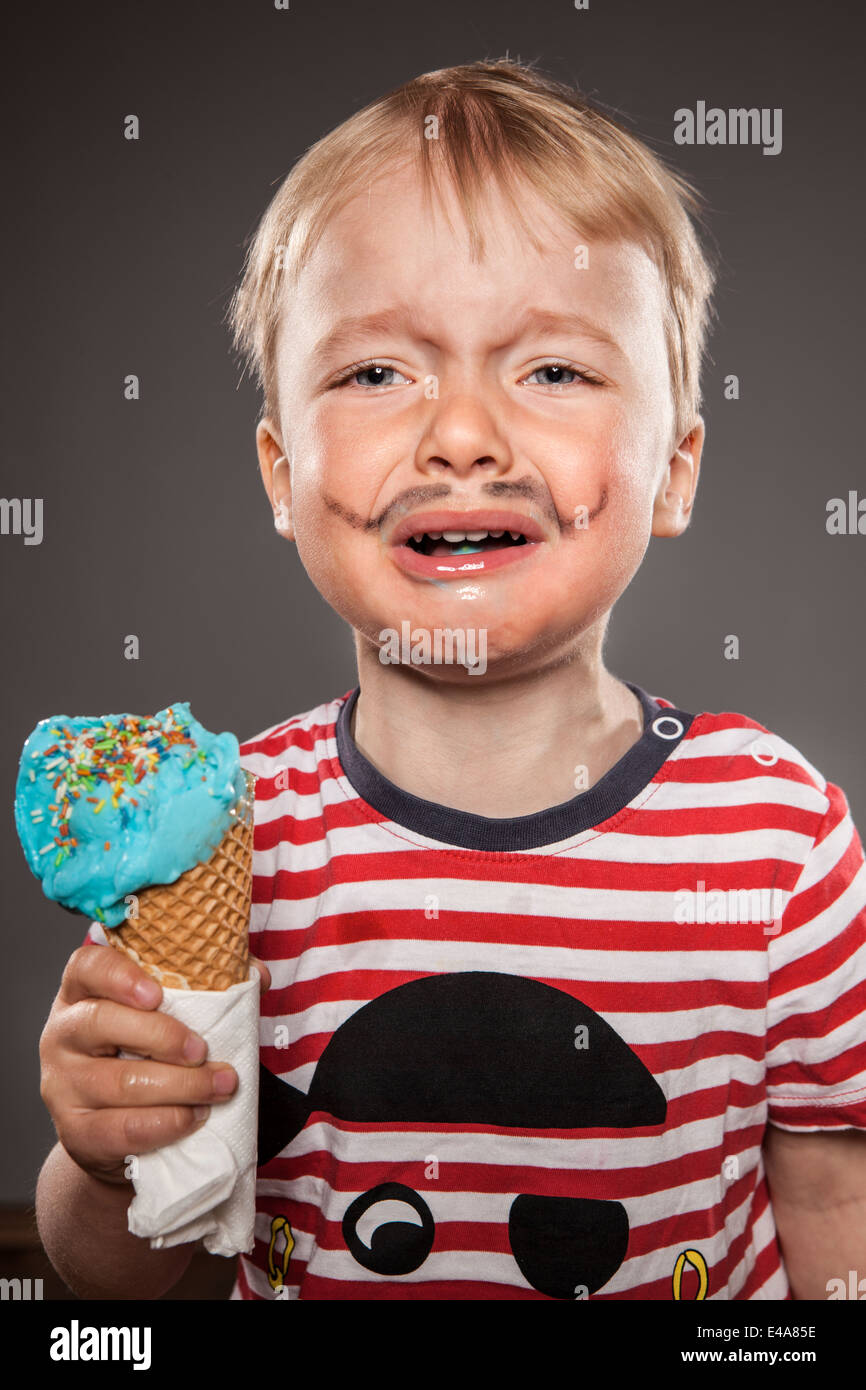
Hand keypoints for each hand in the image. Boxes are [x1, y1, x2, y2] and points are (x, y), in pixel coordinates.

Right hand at [39, 943, 270, 1185]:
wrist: (111, 1133)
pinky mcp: (76, 1132)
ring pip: (120, 1082)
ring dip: (181, 1085)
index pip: (87, 966)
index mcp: (82, 992)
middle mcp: (62, 1034)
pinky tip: (194, 1116)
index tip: (157, 992)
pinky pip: (123, 1128)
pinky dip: (167, 1123)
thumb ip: (207, 988)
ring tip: (220, 1086)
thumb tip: (257, 974)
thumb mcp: (166, 1016)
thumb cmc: (144, 1056)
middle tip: (203, 1050)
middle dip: (162, 1036)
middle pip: (101, 1023)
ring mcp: (63, 1085)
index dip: (118, 975)